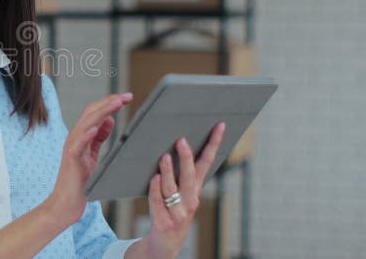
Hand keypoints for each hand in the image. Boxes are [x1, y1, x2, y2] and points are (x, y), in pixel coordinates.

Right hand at [44, 93, 132, 226]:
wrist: (65, 204)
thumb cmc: (80, 182)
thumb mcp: (93, 156)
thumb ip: (99, 138)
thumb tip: (110, 120)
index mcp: (81, 136)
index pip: (95, 112)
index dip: (109, 103)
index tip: (126, 97)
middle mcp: (75, 138)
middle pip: (91, 112)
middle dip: (109, 102)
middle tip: (126, 96)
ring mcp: (71, 147)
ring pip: (86, 123)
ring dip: (102, 111)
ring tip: (116, 103)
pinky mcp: (71, 159)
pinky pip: (78, 144)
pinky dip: (86, 134)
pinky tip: (95, 128)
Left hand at [141, 122, 226, 258]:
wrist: (164, 245)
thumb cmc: (171, 213)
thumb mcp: (180, 194)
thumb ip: (178, 174)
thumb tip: (174, 144)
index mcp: (195, 190)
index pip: (207, 163)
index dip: (214, 144)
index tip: (219, 126)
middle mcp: (190, 201)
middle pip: (191, 176)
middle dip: (187, 158)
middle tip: (181, 140)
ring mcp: (178, 213)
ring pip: (173, 189)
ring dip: (169, 172)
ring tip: (164, 157)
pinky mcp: (164, 222)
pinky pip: (158, 201)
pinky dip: (155, 189)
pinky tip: (153, 178)